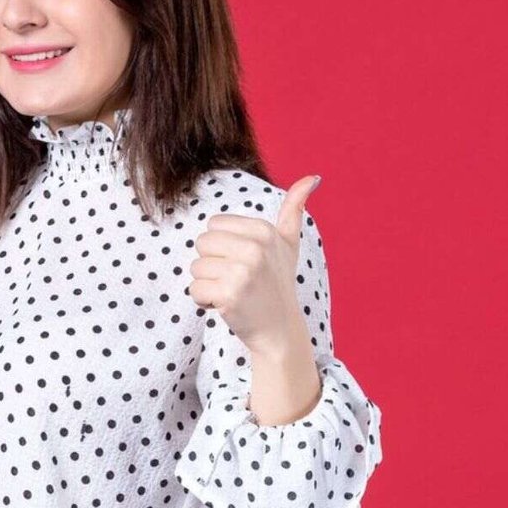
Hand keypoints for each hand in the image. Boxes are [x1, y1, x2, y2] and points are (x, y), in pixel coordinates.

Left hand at [187, 175, 322, 356]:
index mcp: (263, 231)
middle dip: (212, 265)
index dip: (222, 247)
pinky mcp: (229, 295)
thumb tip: (312, 177)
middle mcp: (255, 248)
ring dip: (208, 284)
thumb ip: (294, 209)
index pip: (213, 226)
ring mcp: (243, 272)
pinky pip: (195, 290)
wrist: (279, 330)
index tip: (243, 262)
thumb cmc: (277, 284)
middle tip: (237, 279)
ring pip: (196, 268)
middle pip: (202, 244)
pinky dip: (204, 302)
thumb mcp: (289, 244)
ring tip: (233, 292)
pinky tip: (226, 306)